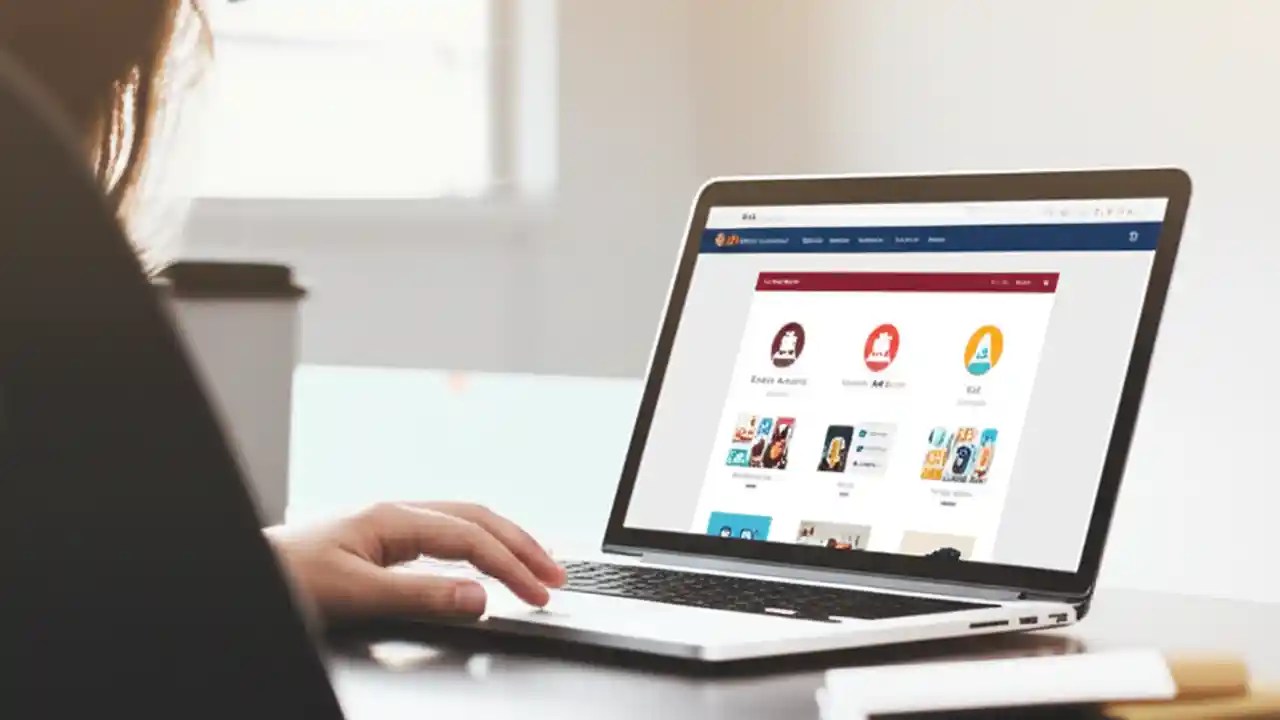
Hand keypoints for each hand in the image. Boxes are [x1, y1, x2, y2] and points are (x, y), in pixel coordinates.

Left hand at [264, 502, 565, 622]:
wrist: (248, 571)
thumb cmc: (288, 578)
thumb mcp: (355, 594)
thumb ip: (420, 596)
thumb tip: (480, 599)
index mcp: (393, 518)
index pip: (472, 538)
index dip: (512, 566)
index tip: (540, 595)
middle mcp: (396, 513)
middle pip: (478, 519)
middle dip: (523, 545)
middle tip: (557, 577)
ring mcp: (389, 523)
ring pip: (464, 521)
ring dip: (505, 542)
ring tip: (535, 564)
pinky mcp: (381, 538)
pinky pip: (446, 534)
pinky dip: (479, 547)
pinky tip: (484, 561)